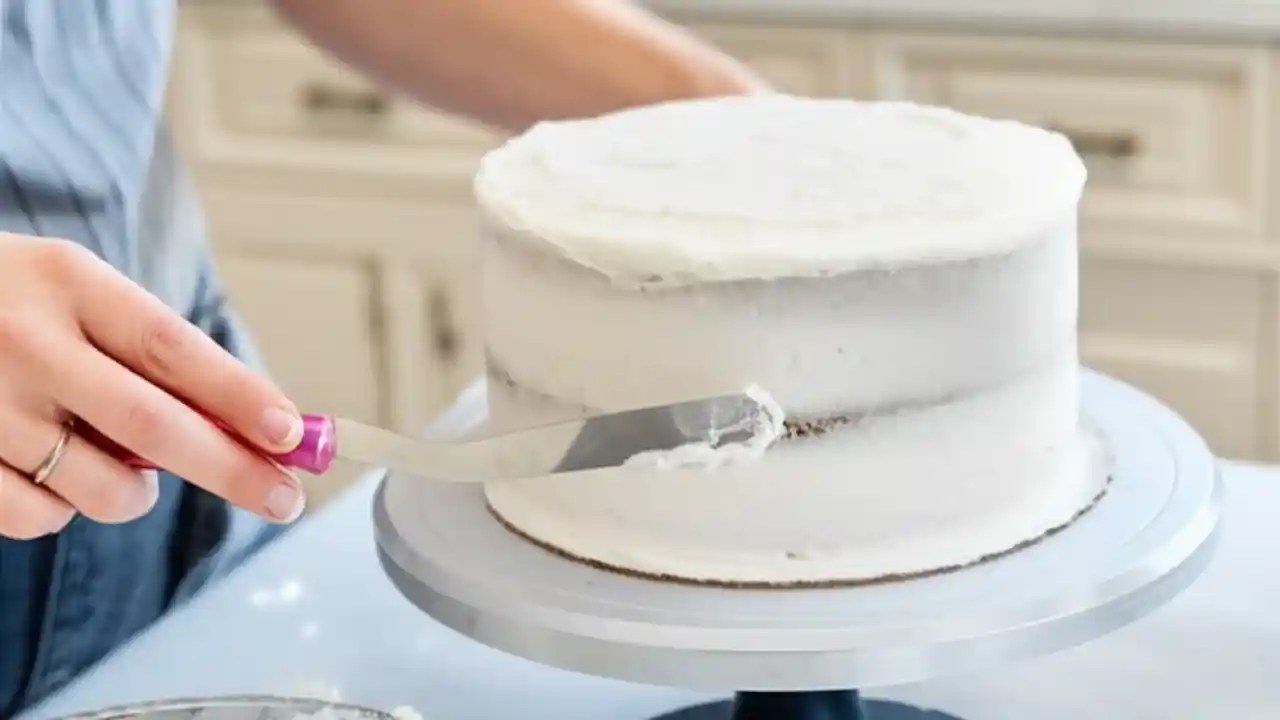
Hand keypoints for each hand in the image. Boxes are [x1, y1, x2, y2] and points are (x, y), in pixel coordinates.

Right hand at [0, 234, 305, 539]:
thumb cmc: (6, 302)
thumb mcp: (76, 291)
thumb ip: (151, 352)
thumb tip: (250, 426)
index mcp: (68, 284)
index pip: (173, 347)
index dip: (238, 395)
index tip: (291, 432)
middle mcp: (23, 342)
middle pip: (151, 425)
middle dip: (232, 470)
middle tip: (283, 497)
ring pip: (101, 487)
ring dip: (136, 492)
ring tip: (119, 458)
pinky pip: (39, 518)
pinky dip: (65, 509)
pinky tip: (49, 468)